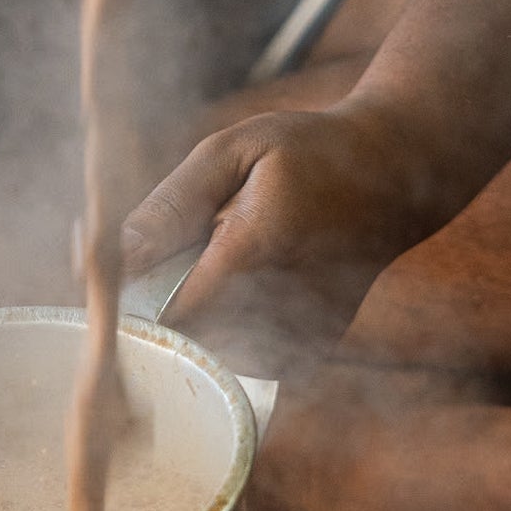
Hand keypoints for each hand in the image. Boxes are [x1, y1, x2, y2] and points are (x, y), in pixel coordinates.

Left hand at [120, 106, 429, 334]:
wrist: (396, 176)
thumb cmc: (308, 152)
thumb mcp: (232, 151)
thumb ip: (171, 205)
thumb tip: (114, 258)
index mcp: (256, 252)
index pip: (164, 316)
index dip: (132, 304)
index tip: (120, 279)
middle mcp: (282, 312)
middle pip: (183, 339)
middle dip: (164, 305)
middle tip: (186, 253)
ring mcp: (300, 343)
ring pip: (207, 354)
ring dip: (197, 317)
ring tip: (225, 262)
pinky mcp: (307, 359)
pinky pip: (237, 359)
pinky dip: (226, 328)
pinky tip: (247, 285)